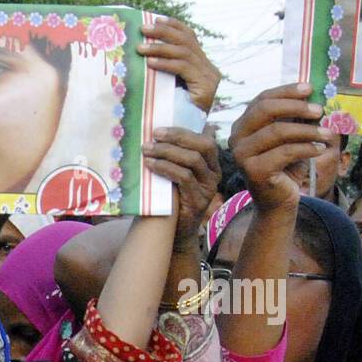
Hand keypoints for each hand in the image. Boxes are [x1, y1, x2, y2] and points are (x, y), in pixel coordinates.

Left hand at [138, 18, 220, 113]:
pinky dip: (165, 63)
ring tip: (141, 48)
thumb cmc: (173, 112)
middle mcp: (210, 69)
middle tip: (142, 30)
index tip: (154, 19)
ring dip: (159, 47)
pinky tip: (150, 63)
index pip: (189, 36)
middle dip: (162, 32)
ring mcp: (210, 78)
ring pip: (183, 52)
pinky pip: (183, 67)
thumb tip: (144, 46)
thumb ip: (166, 67)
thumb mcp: (169, 85)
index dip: (172, 25)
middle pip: (186, 40)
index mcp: (203, 65)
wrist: (188, 141)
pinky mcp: (206, 88)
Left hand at [142, 127, 219, 252]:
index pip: (206, 140)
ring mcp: (208, 189)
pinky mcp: (198, 202)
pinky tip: (151, 165)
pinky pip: (184, 178)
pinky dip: (166, 168)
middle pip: (203, 146)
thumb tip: (158, 131)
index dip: (183, 132)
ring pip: (193, 160)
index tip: (158, 130)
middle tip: (152, 137)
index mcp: (211, 164)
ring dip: (167, 152)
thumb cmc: (170, 198)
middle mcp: (214, 175)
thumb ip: (175, 155)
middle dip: (177, 138)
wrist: (172, 232)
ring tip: (147, 150)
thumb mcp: (174, 173)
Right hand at [228, 83, 324, 214]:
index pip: (263, 99)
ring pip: (277, 131)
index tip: (310, 88)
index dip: (286, 91)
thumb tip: (314, 97)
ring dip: (307, 130)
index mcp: (243, 124)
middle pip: (266, 110)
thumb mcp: (291, 138)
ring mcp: (242, 154)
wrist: (279, 201)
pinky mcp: (254, 171)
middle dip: (296, 107)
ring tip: (327, 133)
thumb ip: (296, 118)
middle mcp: (236, 137)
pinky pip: (284, 152)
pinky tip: (321, 149)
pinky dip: (306, 148)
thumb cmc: (286, 167)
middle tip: (319, 110)